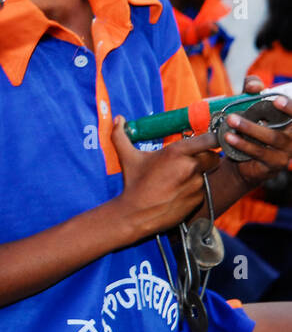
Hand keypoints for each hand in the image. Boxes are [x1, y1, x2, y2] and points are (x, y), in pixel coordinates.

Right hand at [110, 117, 220, 243]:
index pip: (209, 139)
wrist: (136, 213)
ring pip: (207, 174)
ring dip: (199, 174)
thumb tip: (118, 119)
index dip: (211, 139)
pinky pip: (203, 189)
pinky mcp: (199, 198)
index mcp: (177, 152)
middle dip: (206, 157)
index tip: (205, 141)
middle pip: (214, 156)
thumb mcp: (127, 157)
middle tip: (192, 160)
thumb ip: (121, 135)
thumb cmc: (133, 182)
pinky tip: (179, 192)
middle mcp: (191, 167)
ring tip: (180, 179)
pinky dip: (195, 189)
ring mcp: (196, 184)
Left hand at [220, 77, 291, 184]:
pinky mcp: (275, 163)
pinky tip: (229, 138)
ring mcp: (286, 151)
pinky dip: (244, 145)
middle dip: (265, 116)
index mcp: (291, 121)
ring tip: (231, 121)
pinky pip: (260, 153)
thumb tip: (254, 86)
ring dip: (249, 129)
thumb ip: (253, 88)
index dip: (289, 106)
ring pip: (271, 138)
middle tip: (236, 114)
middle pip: (287, 125)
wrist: (244, 157)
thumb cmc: (252, 124)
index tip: (276, 100)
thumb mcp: (251, 102)